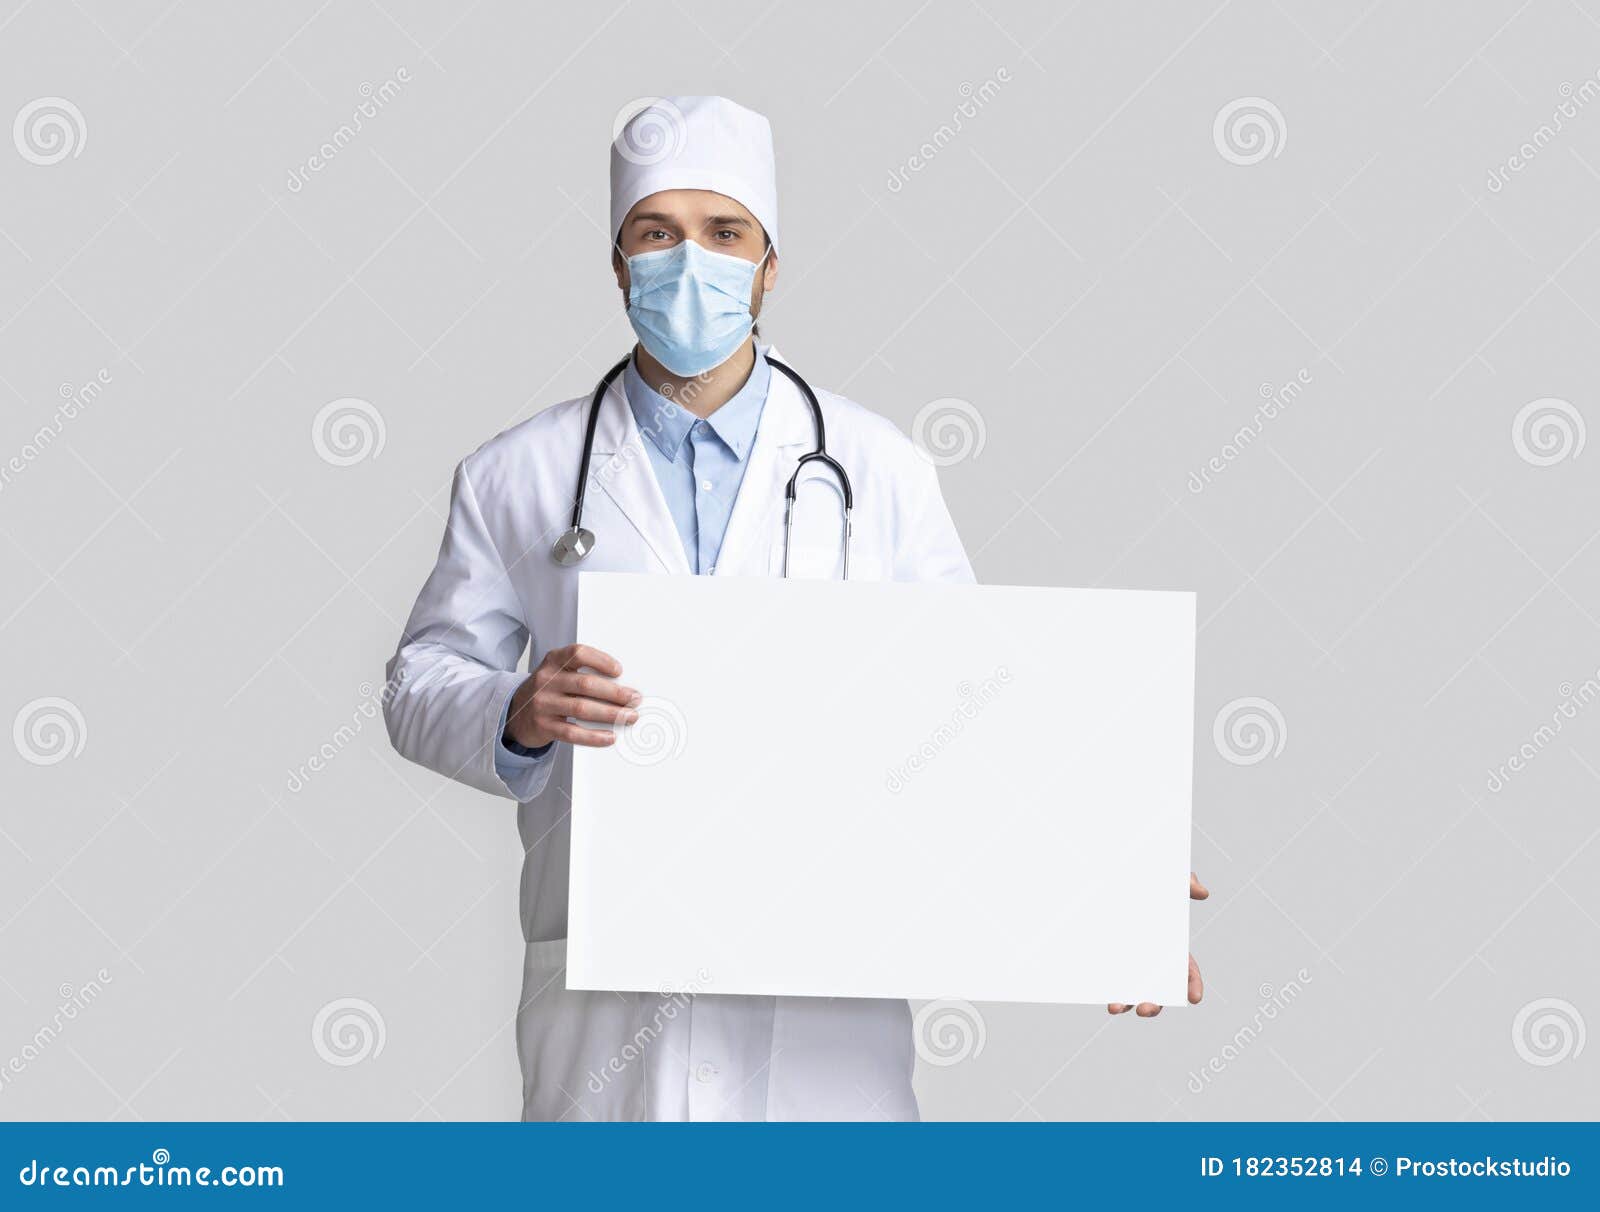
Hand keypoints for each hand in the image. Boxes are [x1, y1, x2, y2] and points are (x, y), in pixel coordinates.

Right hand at [504, 643, 639, 749]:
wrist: (516, 713)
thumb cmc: (547, 691)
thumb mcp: (558, 674)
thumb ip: (582, 674)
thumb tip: (621, 686)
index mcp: (553, 661)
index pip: (578, 654)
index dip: (601, 660)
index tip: (619, 671)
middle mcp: (546, 680)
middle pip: (586, 684)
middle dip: (615, 693)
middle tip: (634, 699)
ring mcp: (543, 704)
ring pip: (582, 709)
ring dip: (610, 714)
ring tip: (629, 717)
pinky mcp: (543, 726)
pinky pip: (572, 733)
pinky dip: (594, 736)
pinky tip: (610, 736)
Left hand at [1108, 871, 1207, 1017]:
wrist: (1112, 878)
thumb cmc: (1150, 883)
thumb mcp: (1168, 879)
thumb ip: (1186, 881)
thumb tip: (1202, 893)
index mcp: (1171, 948)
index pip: (1187, 972)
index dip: (1193, 986)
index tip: (1194, 998)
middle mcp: (1152, 960)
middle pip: (1157, 990)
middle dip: (1154, 1004)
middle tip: (1145, 1009)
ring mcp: (1130, 961)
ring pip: (1130, 990)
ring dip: (1124, 1003)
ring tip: (1115, 1008)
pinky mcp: (1109, 960)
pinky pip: (1109, 979)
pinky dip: (1106, 990)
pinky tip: (1100, 994)